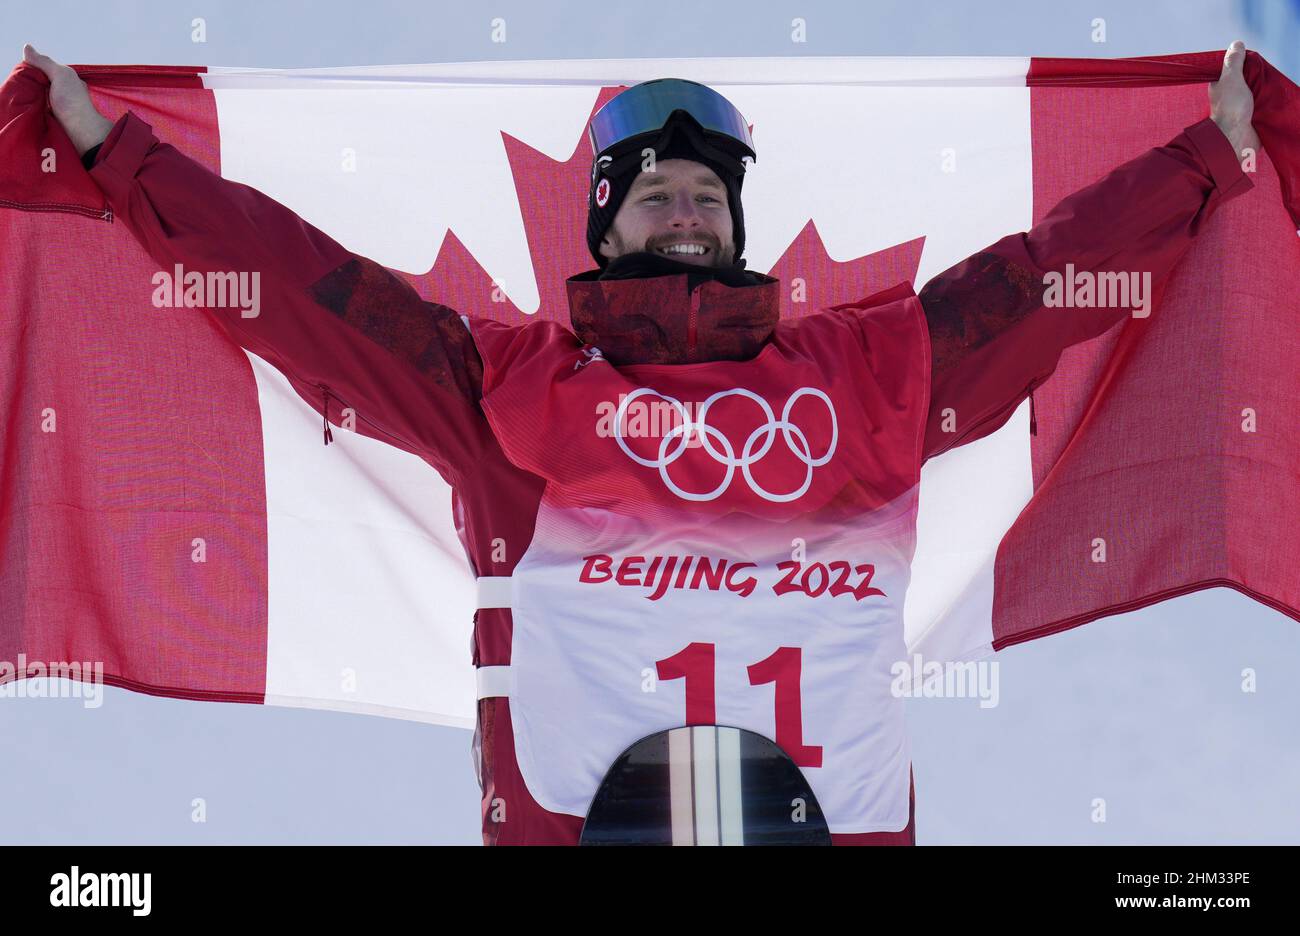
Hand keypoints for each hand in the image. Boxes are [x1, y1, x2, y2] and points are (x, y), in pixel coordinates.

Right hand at [22, 43, 113, 155]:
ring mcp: (58, 105)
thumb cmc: (73, 102)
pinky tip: (27, 106)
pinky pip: (39, 108)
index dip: (31, 70)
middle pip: (39, 82)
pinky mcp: (53, 117)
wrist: (82, 132)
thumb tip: (27, 47)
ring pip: (38, 95)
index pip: (42, 69)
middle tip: (20, 85)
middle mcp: (63, 91)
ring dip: (31, 95)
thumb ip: (45, 63)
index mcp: (66, 79)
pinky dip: (33, 106)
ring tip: (23, 95)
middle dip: (31, 83)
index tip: (23, 74)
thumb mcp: (61, 75)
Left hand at [1209, 39, 1261, 162]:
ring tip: (1271, 84)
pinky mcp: (1253, 115)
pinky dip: (1269, 99)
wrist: (1236, 138)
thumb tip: (1237, 43)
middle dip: (1259, 75)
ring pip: (1258, 90)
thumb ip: (1233, 62)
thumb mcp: (1230, 79)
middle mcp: (1231, 95)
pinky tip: (1275, 94)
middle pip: (1249, 78)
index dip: (1247, 63)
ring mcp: (1242, 105)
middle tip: (1267, 73)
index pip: (1237, 68)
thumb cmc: (1230, 108)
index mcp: (1222, 86)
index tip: (1256, 62)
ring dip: (1266, 87)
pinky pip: (1263, 103)